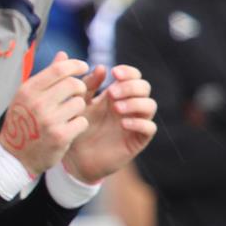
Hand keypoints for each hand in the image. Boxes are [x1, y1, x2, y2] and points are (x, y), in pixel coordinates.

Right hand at [0, 52, 90, 174]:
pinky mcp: (60, 136)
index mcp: (28, 90)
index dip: (76, 65)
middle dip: (80, 88)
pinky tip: (69, 128)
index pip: (59, 69)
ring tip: (68, 115)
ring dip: (78, 108)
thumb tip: (63, 54)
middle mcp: (37, 103)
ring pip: (79, 103)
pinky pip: (82, 122)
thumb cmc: (22, 123)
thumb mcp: (28, 97)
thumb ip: (48, 75)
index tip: (84, 67)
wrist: (14, 157)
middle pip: (73, 84)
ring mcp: (49, 120)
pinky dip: (79, 124)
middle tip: (78, 94)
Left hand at [62, 64, 157, 183]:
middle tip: (112, 93)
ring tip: (116, 108)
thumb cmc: (78, 128)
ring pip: (150, 105)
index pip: (133, 76)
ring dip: (136, 103)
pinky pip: (149, 128)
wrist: (76, 157)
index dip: (128, 72)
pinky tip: (124, 123)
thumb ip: (87, 85)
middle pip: (144, 87)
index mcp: (116, 95)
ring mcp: (135, 122)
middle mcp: (129, 106)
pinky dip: (140, 122)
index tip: (114, 73)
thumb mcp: (80, 104)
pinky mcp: (137, 140)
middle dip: (131, 86)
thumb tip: (100, 67)